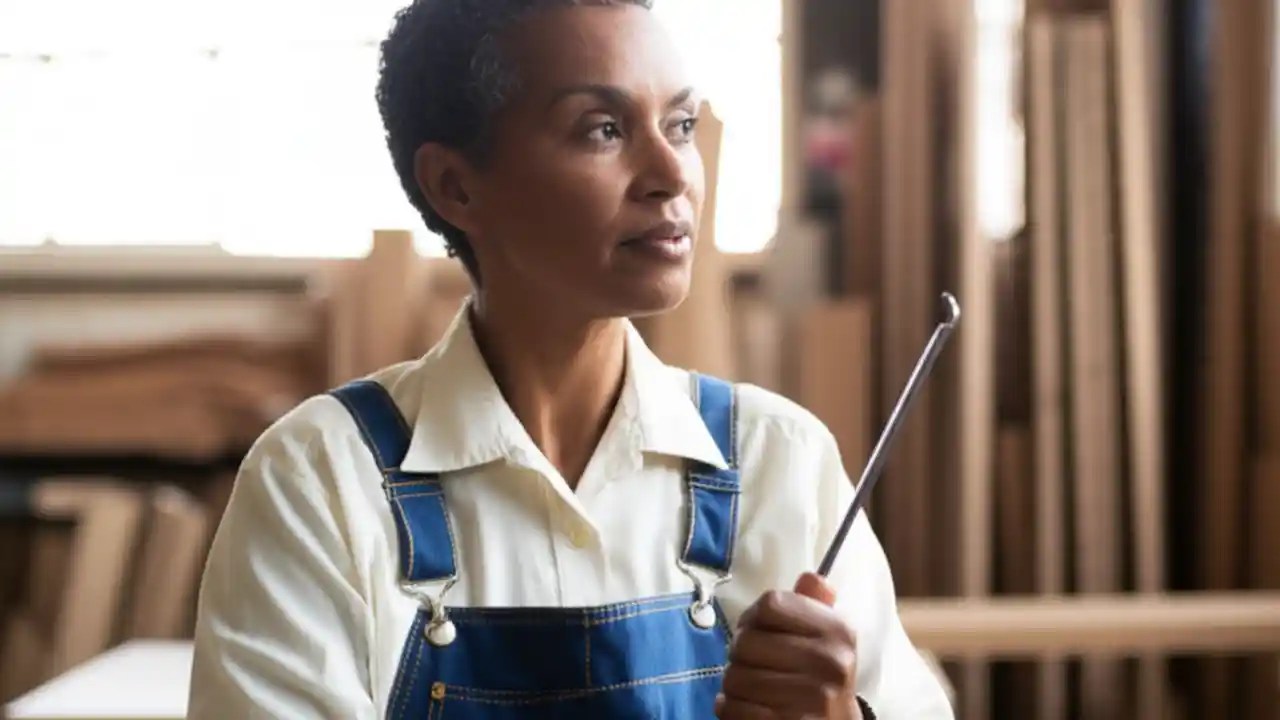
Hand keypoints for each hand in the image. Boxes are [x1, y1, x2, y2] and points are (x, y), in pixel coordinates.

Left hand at [715, 572, 860, 719]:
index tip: (758, 633)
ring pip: (734, 678)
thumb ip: (814, 606)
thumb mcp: (827, 640)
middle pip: (745, 641)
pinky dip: (730, 709)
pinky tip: (747, 708)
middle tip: (753, 666)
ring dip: (733, 686)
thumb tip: (811, 578)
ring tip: (752, 690)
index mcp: (837, 631)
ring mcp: (811, 699)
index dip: (752, 618)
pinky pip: (732, 709)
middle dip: (739, 656)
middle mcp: (830, 663)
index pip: (770, 604)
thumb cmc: (821, 679)